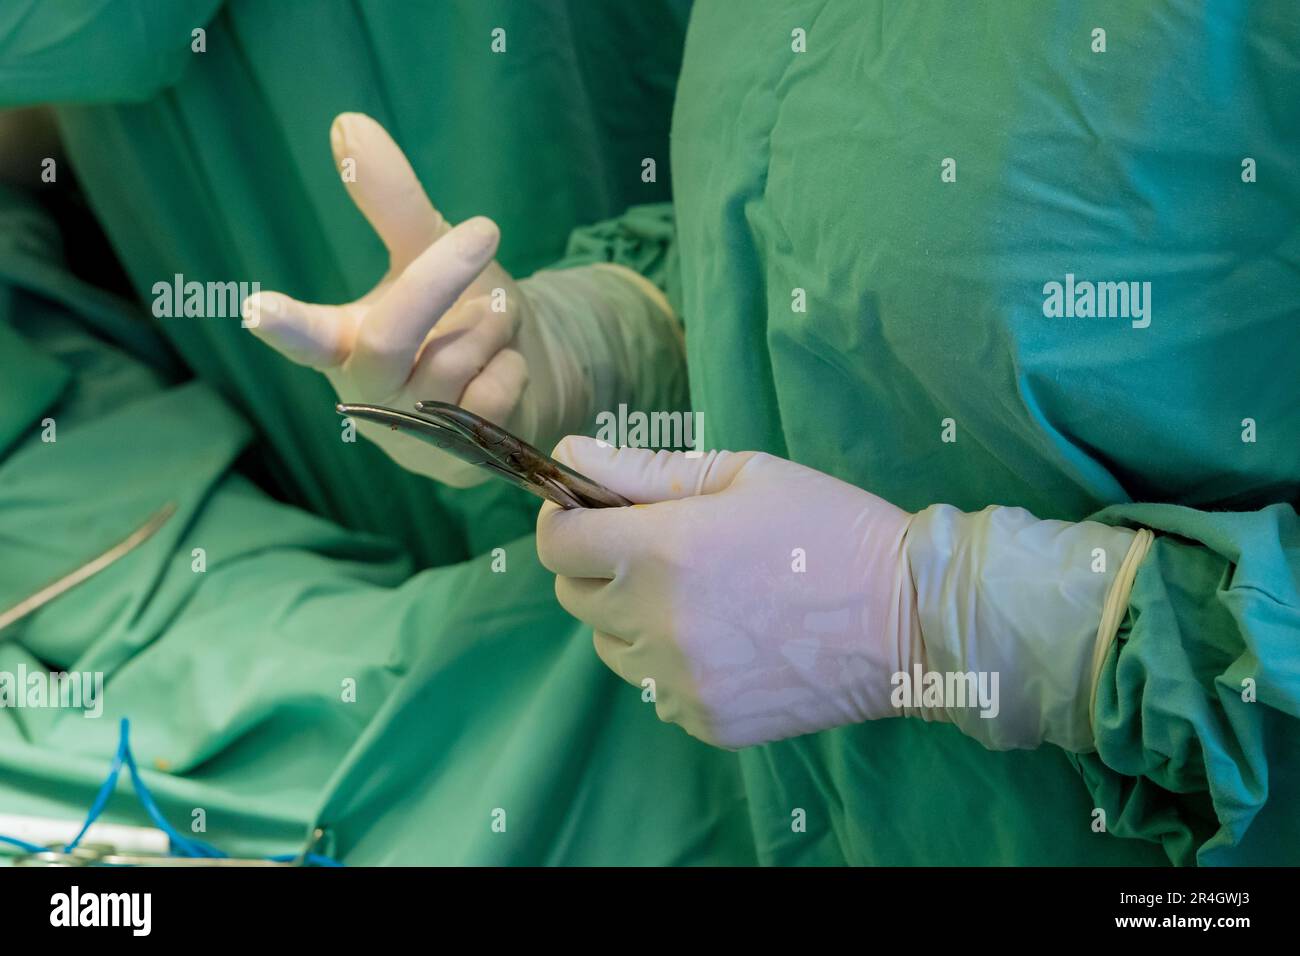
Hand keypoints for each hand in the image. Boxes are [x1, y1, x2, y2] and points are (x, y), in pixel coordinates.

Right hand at [242, 112, 535, 486]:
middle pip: (389, 336)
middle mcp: (369, 392)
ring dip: (490, 325)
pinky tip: (504, 374)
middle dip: (437, 280)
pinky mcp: (457, 462)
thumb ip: (391, 201)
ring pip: (456, 361)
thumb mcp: (429, 252)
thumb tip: (347, 123)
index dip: (283, 324)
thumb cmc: (461, 314)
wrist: (524, 378)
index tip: (256, 309)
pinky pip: (494, 395)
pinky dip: (511, 367)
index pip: (305, 336)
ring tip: (491, 325)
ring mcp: (412, 434)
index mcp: (344, 343)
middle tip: (483, 231)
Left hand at [535, 438, 921, 748]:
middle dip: (598, 565)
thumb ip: (645, 469)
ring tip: (700, 596)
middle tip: (658, 549)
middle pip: (574, 595)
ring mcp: (678, 681)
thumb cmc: (828, 528)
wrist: (909, 619)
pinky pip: (653, 688)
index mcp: (661, 550)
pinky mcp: (704, 720)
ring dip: (631, 617)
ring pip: (609, 646)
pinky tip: (727, 639)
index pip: (556, 543)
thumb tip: (569, 454)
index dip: (566, 519)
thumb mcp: (743, 476)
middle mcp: (656, 622)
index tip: (593, 512)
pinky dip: (670, 663)